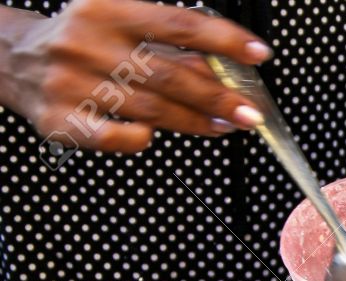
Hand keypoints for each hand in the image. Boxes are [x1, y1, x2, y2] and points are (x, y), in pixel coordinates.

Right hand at [0, 0, 269, 153]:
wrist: (10, 59)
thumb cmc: (82, 44)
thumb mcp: (119, 26)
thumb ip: (167, 45)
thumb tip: (223, 71)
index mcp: (106, 10)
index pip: (178, 25)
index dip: (225, 40)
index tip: (258, 54)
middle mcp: (86, 42)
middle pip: (170, 75)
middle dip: (218, 97)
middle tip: (249, 112)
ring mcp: (71, 82)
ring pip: (151, 109)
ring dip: (196, 122)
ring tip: (224, 125)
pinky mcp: (61, 118)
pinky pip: (117, 137)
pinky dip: (142, 139)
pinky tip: (154, 135)